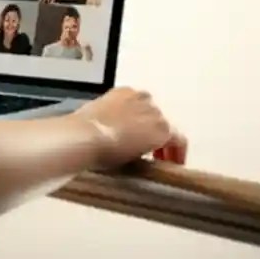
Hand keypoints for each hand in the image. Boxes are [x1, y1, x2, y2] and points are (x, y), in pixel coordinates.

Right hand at [72, 87, 187, 168]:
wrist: (87, 136)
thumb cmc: (82, 131)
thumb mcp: (93, 121)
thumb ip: (104, 123)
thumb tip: (102, 136)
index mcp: (123, 93)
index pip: (138, 107)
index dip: (140, 125)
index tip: (136, 140)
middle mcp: (142, 98)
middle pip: (154, 117)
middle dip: (150, 134)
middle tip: (147, 153)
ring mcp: (154, 114)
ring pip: (165, 129)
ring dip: (162, 143)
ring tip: (158, 162)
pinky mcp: (163, 131)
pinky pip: (178, 142)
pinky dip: (176, 153)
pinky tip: (172, 165)